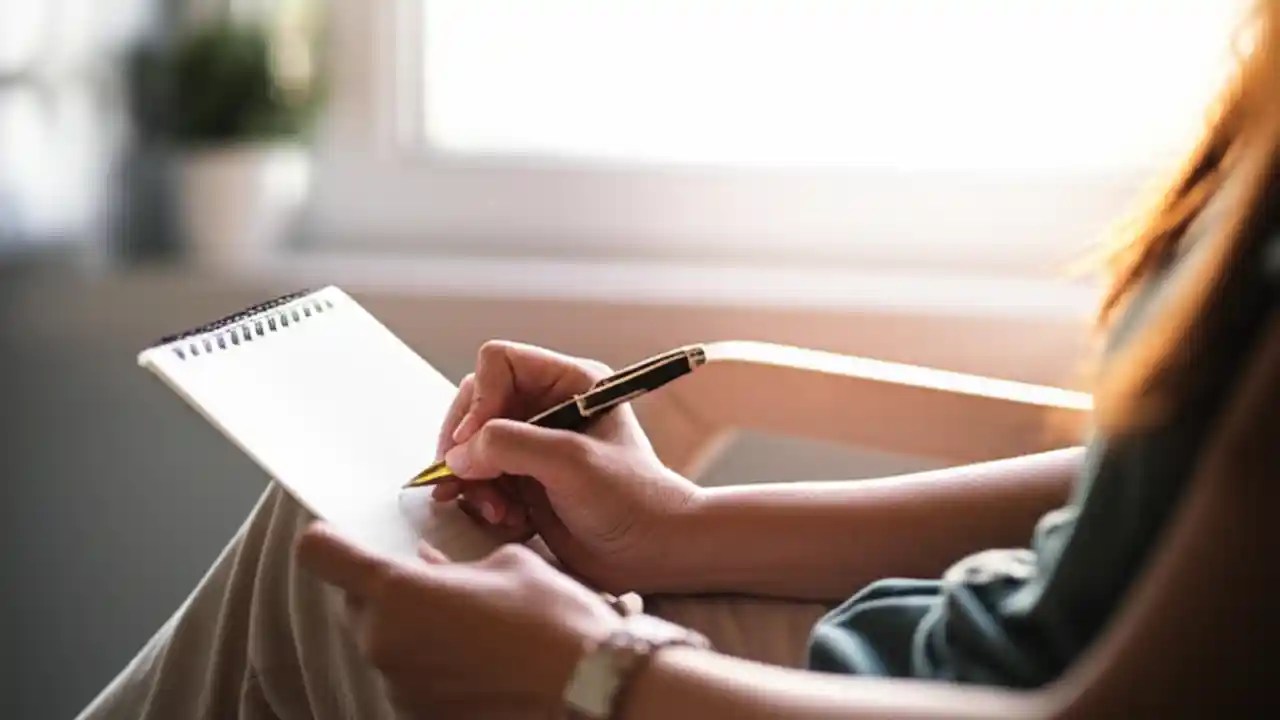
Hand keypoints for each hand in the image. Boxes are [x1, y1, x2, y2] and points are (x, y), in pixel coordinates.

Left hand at [296, 523, 621, 718]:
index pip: (321, 554)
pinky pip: (409, 675)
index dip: (328, 539)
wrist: (589, 690)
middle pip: (356, 601)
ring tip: (467, 622)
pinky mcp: (418, 715)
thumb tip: (429, 564)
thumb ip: (454, 563)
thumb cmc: (551, 619)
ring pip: (384, 640)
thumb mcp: (506, 565)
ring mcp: (399, 687)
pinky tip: (476, 656)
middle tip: (433, 580)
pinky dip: (430, 661)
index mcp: (398, 593)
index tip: (343, 536)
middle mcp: (384, 643)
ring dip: (410, 626)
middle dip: (384, 587)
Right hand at [430, 341, 703, 592]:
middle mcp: (549, 406)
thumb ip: (510, 445)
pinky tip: (510, 522)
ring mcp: (535, 444)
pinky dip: (483, 500)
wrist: (654, 552)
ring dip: (473, 481)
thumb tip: (457, 453)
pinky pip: (481, 478)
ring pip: (471, 446)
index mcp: (570, 382)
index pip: (499, 363)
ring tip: (497, 512)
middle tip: (465, 484)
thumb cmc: (631, 500)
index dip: (479, 400)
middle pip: (476, 404)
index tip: (473, 442)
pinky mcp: (526, 479)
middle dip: (466, 447)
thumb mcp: (571, 463)